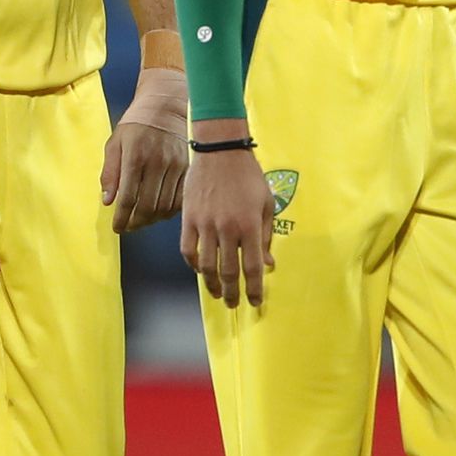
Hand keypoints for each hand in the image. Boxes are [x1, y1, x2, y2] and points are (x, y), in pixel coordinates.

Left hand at [101, 68, 187, 231]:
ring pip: (165, 207)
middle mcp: (158, 162)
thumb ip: (110, 172)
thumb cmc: (137, 123)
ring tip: (143, 219)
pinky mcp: (189, 167)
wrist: (168, 104)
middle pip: (147, 207)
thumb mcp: (115, 142)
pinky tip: (161, 209)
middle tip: (129, 226)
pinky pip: (181, 199)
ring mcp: (177, 165)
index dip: (121, 218)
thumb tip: (108, 201)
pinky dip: (170, 210)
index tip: (117, 227)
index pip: (128, 198)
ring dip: (152, 219)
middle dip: (136, 223)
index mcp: (135, 156)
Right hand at [180, 128, 274, 308]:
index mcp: (249, 226)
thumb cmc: (249, 176)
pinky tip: (199, 270)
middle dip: (232, 292)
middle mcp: (227, 229)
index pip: (251, 267)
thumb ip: (266, 235)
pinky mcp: (188, 218)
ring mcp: (205, 224)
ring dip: (211, 284)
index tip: (254, 302)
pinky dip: (193, 264)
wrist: (220, 151)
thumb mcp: (266, 204)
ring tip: (217, 293)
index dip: (253, 288)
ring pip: (206, 265)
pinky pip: (187, 249)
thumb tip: (268, 264)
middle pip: (227, 271)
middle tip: (234, 304)